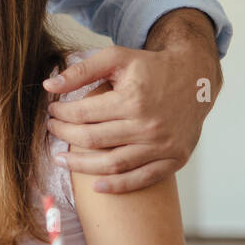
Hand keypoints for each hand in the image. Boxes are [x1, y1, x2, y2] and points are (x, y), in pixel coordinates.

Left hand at [44, 15, 219, 192]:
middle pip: (92, 139)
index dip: (61, 114)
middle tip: (52, 131)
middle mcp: (148, 125)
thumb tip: (48, 86)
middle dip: (64, 135)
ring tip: (61, 160)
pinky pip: (142, 179)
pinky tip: (95, 186)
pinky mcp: (175, 158)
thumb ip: (82, 70)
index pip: (82, 114)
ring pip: (112, 164)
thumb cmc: (152, 67)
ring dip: (81, 165)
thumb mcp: (117, 58)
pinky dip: (118, 186)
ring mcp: (163, 145)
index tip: (52, 111)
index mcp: (132, 100)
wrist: (196, 78)